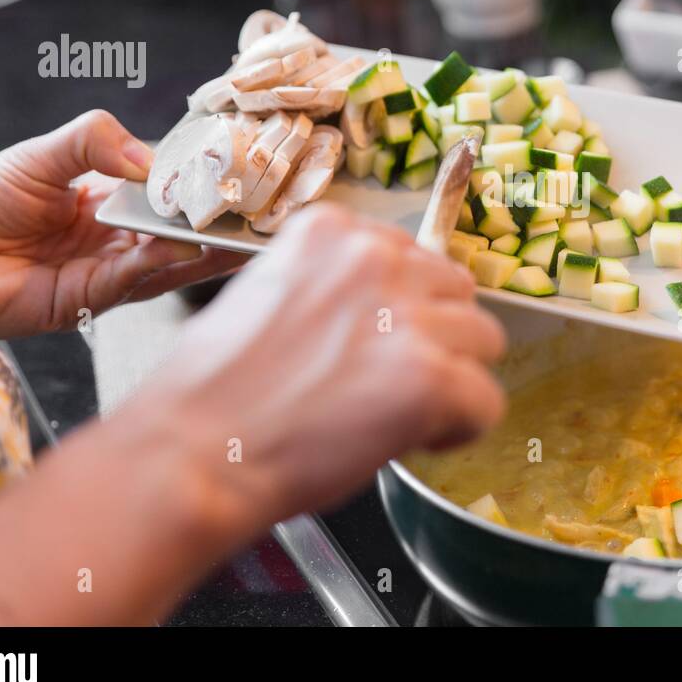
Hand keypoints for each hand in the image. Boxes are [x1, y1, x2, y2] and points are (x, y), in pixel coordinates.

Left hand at [0, 110, 246, 337]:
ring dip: (205, 249)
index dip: (202, 182)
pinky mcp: (91, 299)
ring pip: (170, 260)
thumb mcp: (42, 153)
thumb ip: (93, 141)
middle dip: (218, 222)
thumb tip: (148, 159)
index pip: (169, 188)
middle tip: (257, 210)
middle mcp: (116, 235)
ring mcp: (107, 269)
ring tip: (238, 236)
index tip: (238, 170)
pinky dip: (162, 264)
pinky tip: (183, 248)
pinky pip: (136, 280)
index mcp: (109, 196)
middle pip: (180, 229)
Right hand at [133, 203, 506, 523]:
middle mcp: (375, 257)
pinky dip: (461, 430)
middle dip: (436, 338)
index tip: (374, 344)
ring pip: (484, 341)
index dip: (400, 309)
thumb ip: (337, 287)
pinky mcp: (430, 378)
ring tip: (400, 413)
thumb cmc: (217, 393)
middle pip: (456, 290)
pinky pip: (487, 403)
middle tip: (390, 383)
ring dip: (453, 380)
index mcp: (332, 230)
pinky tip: (416, 439)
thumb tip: (391, 312)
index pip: (412, 255)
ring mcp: (407, 316)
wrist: (194, 451)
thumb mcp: (272, 295)